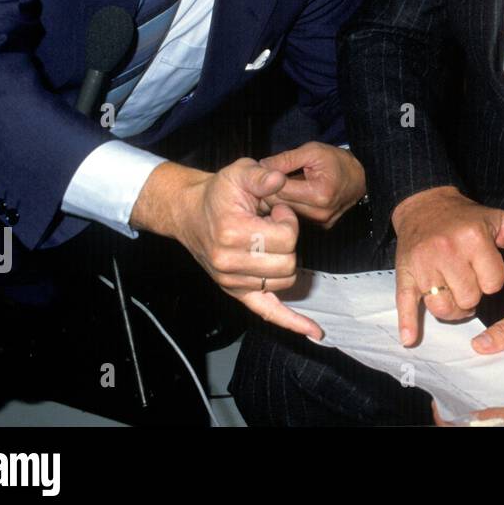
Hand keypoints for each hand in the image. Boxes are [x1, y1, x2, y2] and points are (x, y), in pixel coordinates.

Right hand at [131, 158, 321, 338]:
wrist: (189, 212)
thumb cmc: (218, 193)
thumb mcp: (238, 172)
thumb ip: (261, 175)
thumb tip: (279, 179)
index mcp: (233, 233)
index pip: (286, 237)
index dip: (289, 220)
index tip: (277, 210)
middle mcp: (229, 262)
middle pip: (289, 262)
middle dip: (289, 240)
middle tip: (274, 224)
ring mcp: (232, 281)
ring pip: (285, 281)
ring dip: (287, 261)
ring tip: (270, 241)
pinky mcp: (236, 291)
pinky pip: (268, 312)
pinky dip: (292, 322)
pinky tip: (314, 332)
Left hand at [258, 142, 365, 228]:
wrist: (360, 177)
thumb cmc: (336, 161)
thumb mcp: (312, 151)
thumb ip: (286, 159)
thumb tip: (260, 165)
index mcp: (319, 194)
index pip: (280, 191)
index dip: (267, 180)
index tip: (261, 173)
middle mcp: (320, 213)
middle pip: (280, 205)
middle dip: (270, 191)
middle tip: (264, 180)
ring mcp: (321, 222)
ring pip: (286, 213)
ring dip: (279, 200)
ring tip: (279, 186)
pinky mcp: (321, 227)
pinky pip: (297, 217)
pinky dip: (290, 207)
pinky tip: (291, 195)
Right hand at [390, 186, 503, 344]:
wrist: (426, 205)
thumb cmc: (467, 217)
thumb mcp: (502, 220)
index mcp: (474, 239)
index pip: (494, 283)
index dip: (494, 280)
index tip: (485, 269)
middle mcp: (447, 251)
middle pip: (469, 298)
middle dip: (473, 295)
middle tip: (469, 281)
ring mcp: (424, 264)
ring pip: (443, 308)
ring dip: (452, 309)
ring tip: (454, 295)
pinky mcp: (405, 274)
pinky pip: (406, 303)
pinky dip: (407, 323)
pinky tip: (409, 337)